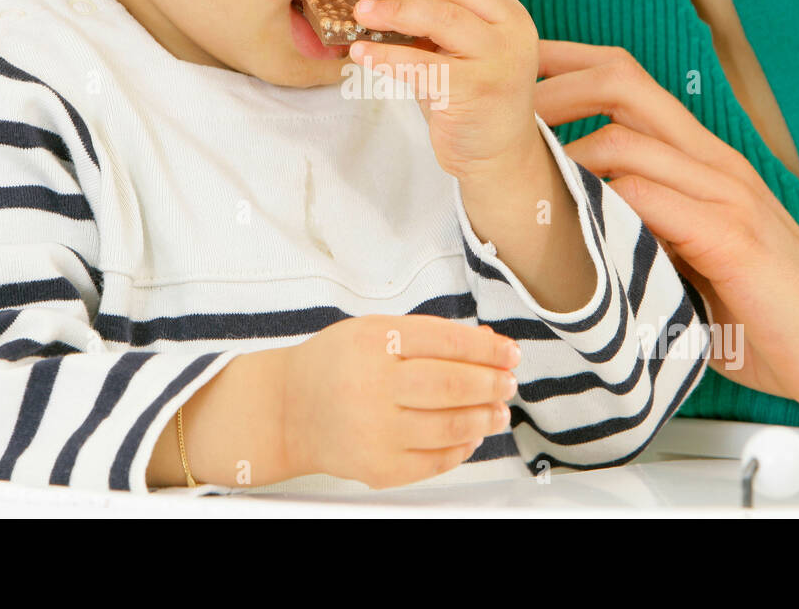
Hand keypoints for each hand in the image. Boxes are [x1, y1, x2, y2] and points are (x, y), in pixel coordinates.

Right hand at [282, 315, 520, 488]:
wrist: (288, 409)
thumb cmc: (337, 364)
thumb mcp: (375, 331)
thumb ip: (431, 335)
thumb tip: (490, 344)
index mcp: (374, 342)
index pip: (448, 343)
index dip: (488, 349)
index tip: (510, 353)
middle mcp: (373, 386)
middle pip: (454, 386)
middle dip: (493, 384)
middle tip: (508, 383)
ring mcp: (375, 431)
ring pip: (451, 427)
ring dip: (485, 418)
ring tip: (497, 410)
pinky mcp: (378, 468)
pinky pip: (436, 461)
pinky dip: (462, 447)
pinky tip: (470, 435)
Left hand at [349, 0, 544, 183]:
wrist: (498, 155)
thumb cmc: (472, 99)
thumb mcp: (463, 52)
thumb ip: (438, 25)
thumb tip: (381, 2)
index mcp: (510, 14)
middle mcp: (511, 32)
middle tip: (365, 7)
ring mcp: (498, 60)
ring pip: (439, 19)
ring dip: (393, 16)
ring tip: (361, 20)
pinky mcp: (476, 90)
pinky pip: (421, 65)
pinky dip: (386, 56)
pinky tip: (363, 55)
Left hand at [533, 39, 798, 430]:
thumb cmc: (766, 313)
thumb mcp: (691, 255)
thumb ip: (643, 226)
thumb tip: (565, 220)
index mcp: (703, 160)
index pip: (627, 79)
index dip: (565, 63)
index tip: (512, 70)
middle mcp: (714, 162)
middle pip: (622, 81)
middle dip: (550, 87)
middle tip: (501, 114)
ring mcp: (726, 194)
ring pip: (625, 139)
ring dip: (560, 153)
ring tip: (515, 179)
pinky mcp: (732, 237)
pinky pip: (649, 198)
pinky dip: (601, 204)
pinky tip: (569, 228)